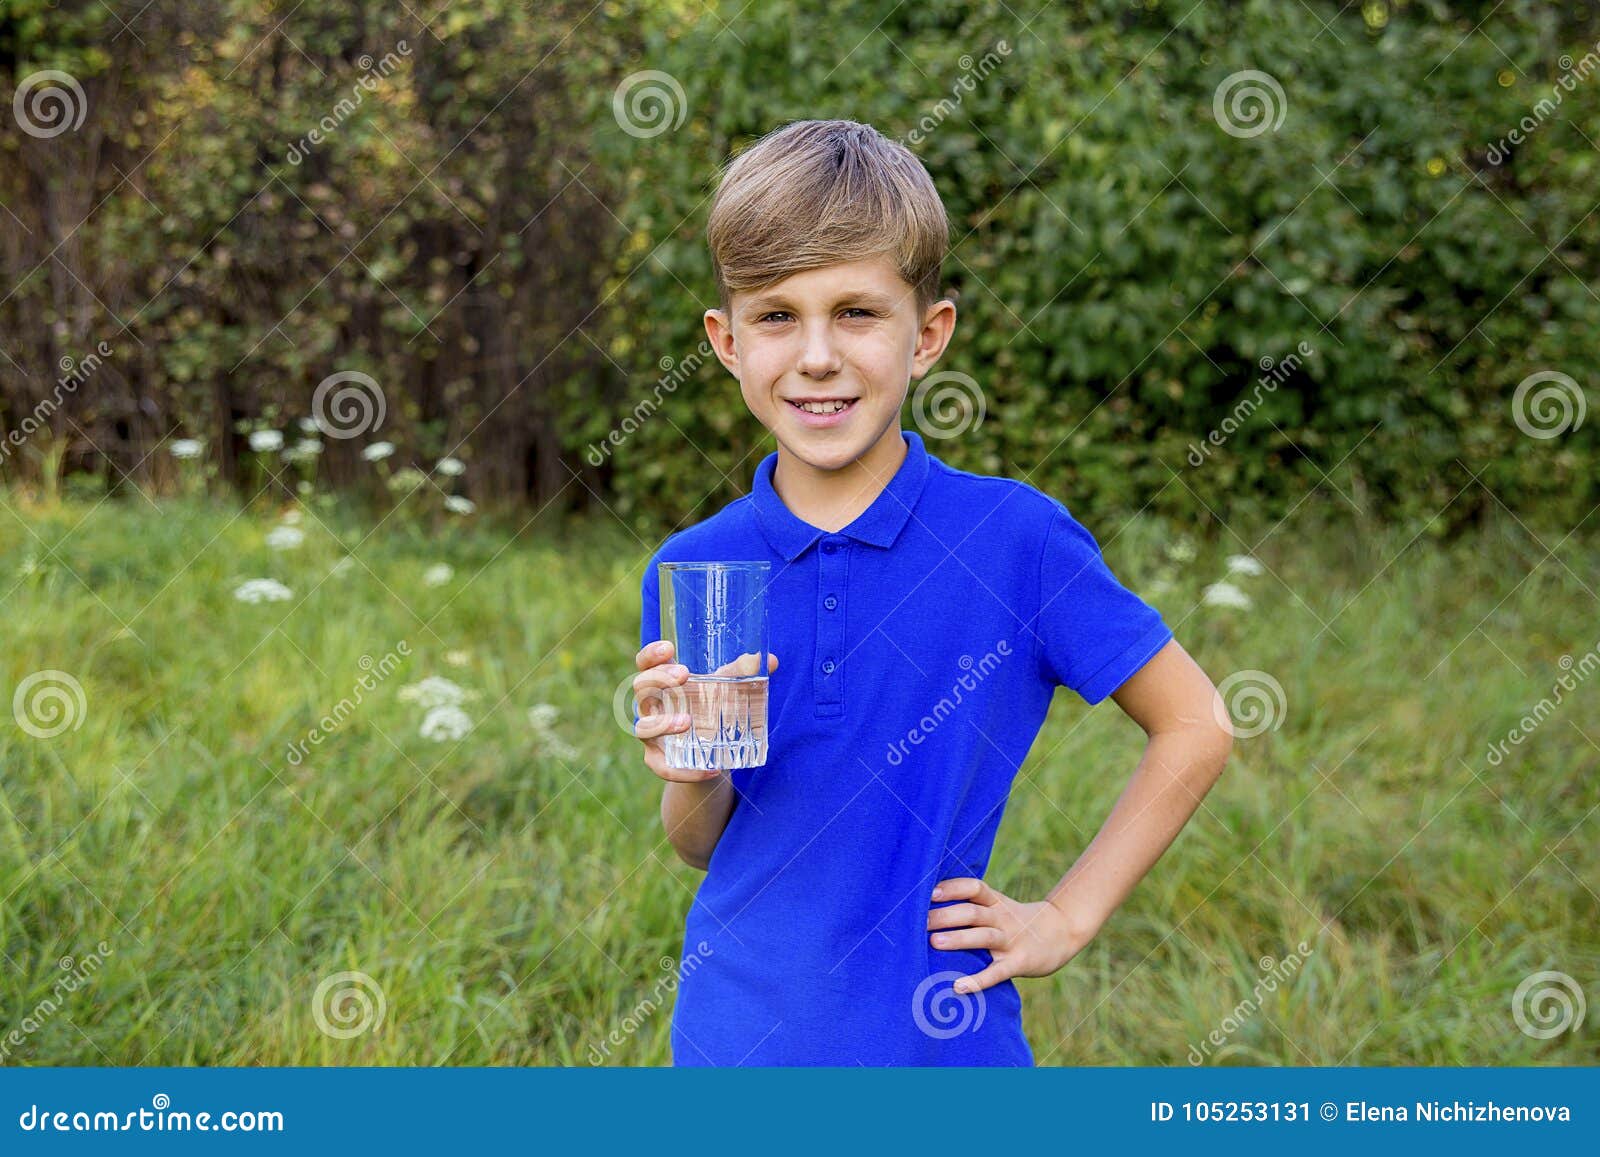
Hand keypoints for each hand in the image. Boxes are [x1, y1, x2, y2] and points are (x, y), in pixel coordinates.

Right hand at [631, 640, 777, 781]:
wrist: (710, 753)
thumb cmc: (712, 710)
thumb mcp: (726, 691)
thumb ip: (744, 675)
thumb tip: (771, 660)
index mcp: (662, 683)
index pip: (645, 664)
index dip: (650, 655)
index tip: (669, 648)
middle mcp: (651, 707)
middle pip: (641, 689)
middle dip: (658, 679)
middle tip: (685, 675)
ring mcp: (652, 736)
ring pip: (644, 728)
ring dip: (663, 723)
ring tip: (687, 722)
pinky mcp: (659, 762)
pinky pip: (663, 768)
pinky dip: (684, 772)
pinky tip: (709, 769)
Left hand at [927, 876, 1092, 993]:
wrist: (1061, 933)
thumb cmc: (1017, 922)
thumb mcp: (1000, 908)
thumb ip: (973, 908)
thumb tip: (930, 910)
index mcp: (996, 902)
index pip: (974, 888)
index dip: (953, 888)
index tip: (931, 892)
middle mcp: (1002, 918)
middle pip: (972, 912)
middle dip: (945, 915)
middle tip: (919, 922)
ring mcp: (1011, 940)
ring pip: (983, 937)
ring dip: (958, 939)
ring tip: (933, 942)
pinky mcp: (1019, 962)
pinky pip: (997, 972)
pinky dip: (978, 980)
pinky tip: (959, 986)